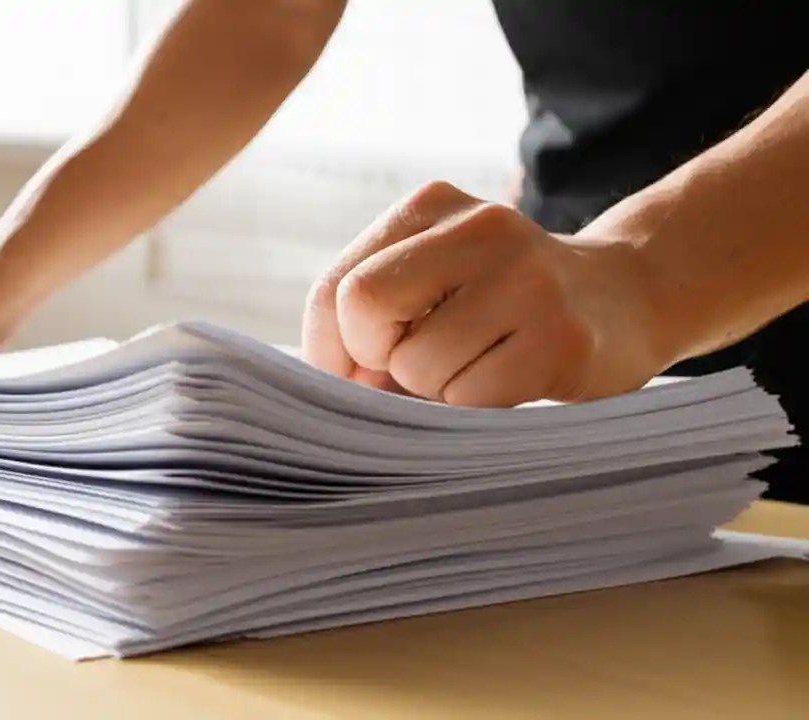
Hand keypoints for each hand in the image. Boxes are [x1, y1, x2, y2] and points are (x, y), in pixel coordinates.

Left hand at [302, 181, 671, 406]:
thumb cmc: (502, 300)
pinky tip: (512, 378)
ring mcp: (528, 279)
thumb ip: (373, 312)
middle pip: (366, 307)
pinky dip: (476, 407)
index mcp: (432, 204)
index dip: (332, 348)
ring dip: (434, 389)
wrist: (628, 298)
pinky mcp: (562, 338)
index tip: (357, 372)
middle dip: (375, 360)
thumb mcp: (436, 276)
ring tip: (479, 366)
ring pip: (417, 364)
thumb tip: (333, 382)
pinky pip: (471, 399)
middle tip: (413, 370)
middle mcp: (481, 226)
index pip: (336, 286)